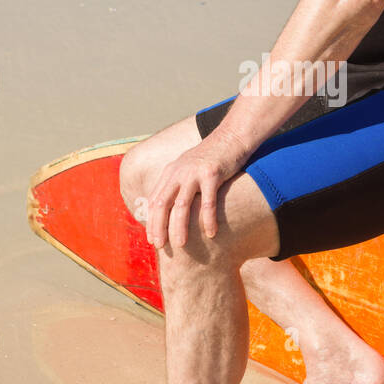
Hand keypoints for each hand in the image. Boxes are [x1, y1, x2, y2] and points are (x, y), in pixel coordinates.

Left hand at [141, 128, 251, 249]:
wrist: (231, 137)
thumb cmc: (211, 157)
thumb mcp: (188, 167)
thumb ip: (177, 184)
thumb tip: (169, 207)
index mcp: (170, 173)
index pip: (154, 200)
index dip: (151, 221)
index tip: (152, 239)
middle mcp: (178, 172)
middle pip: (162, 204)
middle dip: (158, 227)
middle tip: (160, 246)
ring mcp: (194, 173)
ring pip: (181, 205)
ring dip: (179, 227)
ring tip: (181, 245)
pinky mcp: (212, 174)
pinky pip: (208, 202)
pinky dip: (207, 219)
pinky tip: (210, 233)